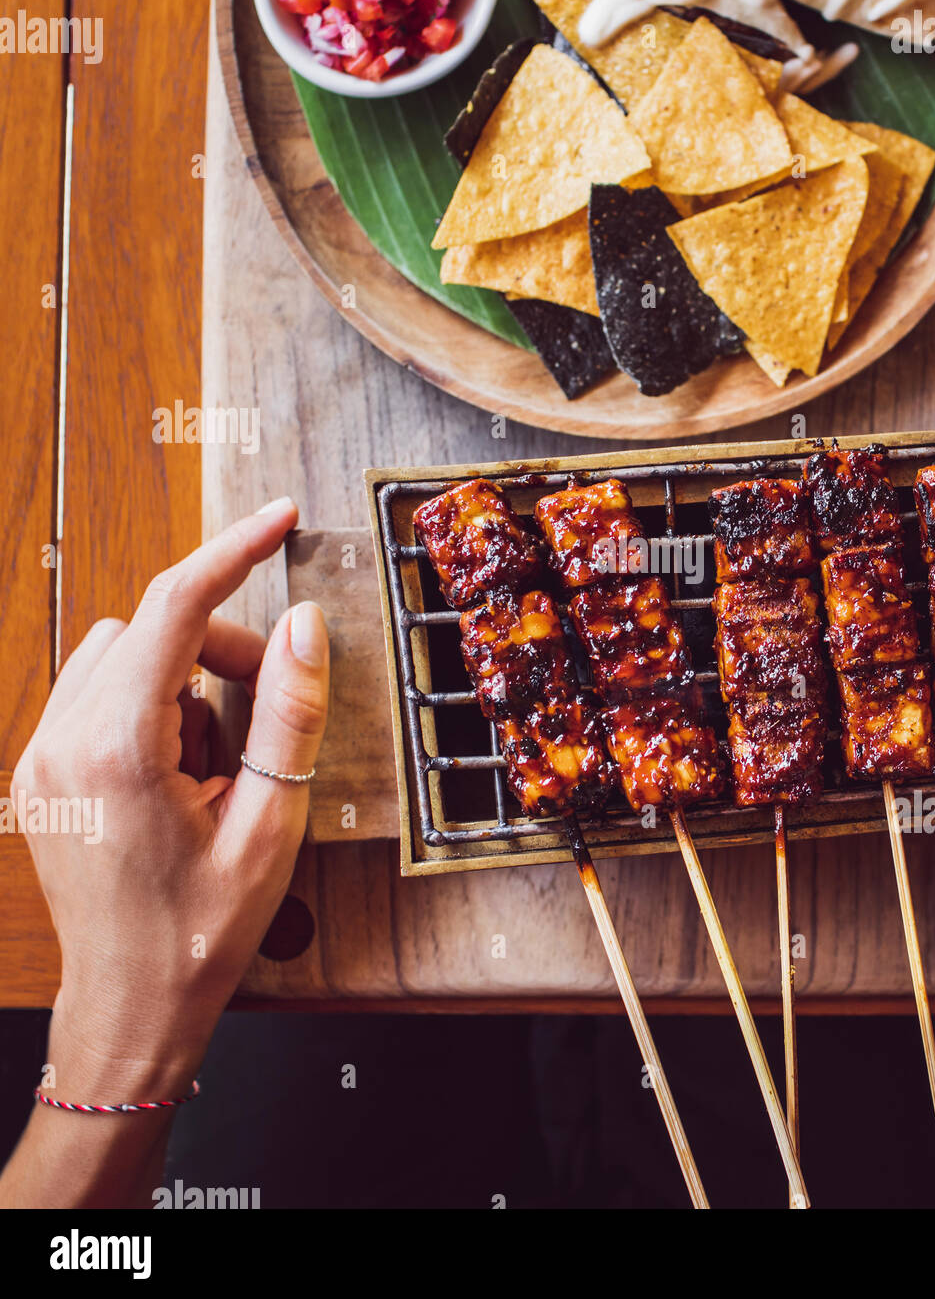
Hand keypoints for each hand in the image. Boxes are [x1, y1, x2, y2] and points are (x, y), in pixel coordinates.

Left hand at [1, 498, 328, 1205]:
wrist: (131, 1006)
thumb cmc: (202, 930)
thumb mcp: (271, 821)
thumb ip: (289, 712)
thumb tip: (304, 624)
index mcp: (117, 749)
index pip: (175, 608)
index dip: (235, 552)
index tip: (280, 519)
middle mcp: (62, 739)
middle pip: (153, 627)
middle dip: (219, 653)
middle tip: (263, 726)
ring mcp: (41, 754)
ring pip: (124, 653)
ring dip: (184, 682)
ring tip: (214, 769)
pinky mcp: (40, 769)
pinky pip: (101, 691)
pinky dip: (152, 707)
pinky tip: (180, 774)